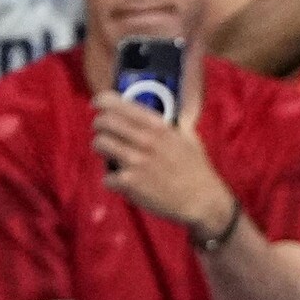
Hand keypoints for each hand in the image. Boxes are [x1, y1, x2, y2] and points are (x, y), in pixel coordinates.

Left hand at [88, 95, 241, 241]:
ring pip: (99, 144)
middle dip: (99, 126)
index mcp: (158, 125)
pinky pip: (106, 177)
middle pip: (103, 122)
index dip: (102, 101)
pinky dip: (112, 181)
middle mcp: (145, 140)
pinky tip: (123, 182)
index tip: (98, 105)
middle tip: (105, 132)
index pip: (117, 104)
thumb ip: (177, 119)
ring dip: (102, 150)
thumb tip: (180, 99)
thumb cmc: (196, 168)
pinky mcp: (130, 183)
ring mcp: (136, 162)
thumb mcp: (189, 137)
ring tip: (111, 155)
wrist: (201, 200)